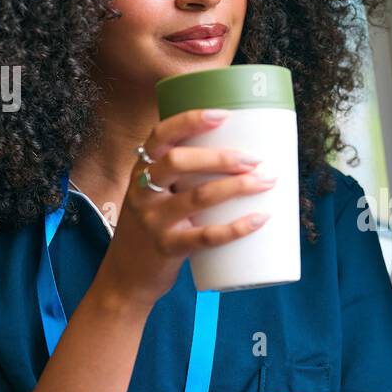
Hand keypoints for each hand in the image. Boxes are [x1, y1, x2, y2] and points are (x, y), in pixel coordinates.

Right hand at [92, 108, 277, 310]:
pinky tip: (260, 219)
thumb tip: (241, 157)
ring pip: (197, 196)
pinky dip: (236, 227)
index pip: (160, 136)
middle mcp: (143, 192)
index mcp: (142, 171)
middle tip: (255, 159)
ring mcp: (154, 221)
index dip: (190, 121)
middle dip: (221, 157)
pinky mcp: (168, 248)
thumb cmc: (152, 228)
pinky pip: (206, 237)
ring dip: (237, 186)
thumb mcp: (155, 195)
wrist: (125, 277)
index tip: (224, 114)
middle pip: (178, 161)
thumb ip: (184, 177)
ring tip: (266, 181)